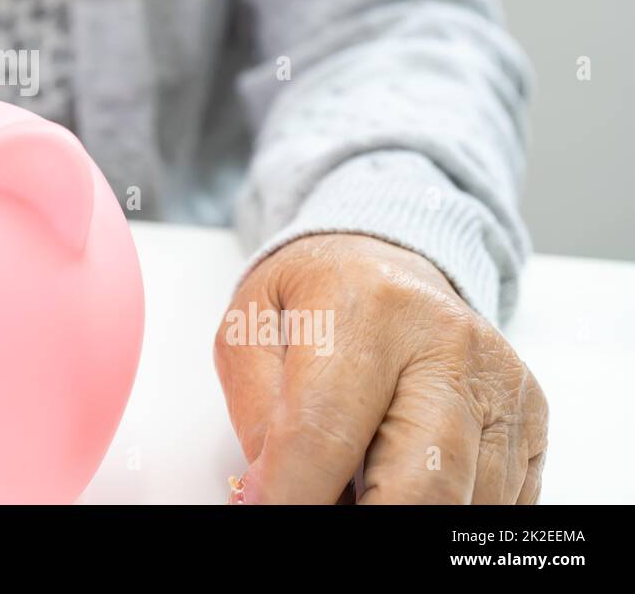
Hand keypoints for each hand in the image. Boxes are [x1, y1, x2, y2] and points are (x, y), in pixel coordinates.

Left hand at [214, 233, 547, 503]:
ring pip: (463, 502)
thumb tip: (269, 494)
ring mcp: (499, 384)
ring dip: (402, 513)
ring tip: (356, 487)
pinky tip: (399, 481)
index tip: (269, 513)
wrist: (383, 260)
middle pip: (420, 483)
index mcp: (365, 309)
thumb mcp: (249, 331)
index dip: (293, 493)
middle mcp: (447, 343)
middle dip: (368, 521)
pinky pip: (499, 503)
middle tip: (323, 513)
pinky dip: (446, 508)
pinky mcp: (531, 419)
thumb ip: (257, 415)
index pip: (325, 431)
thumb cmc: (314, 298)